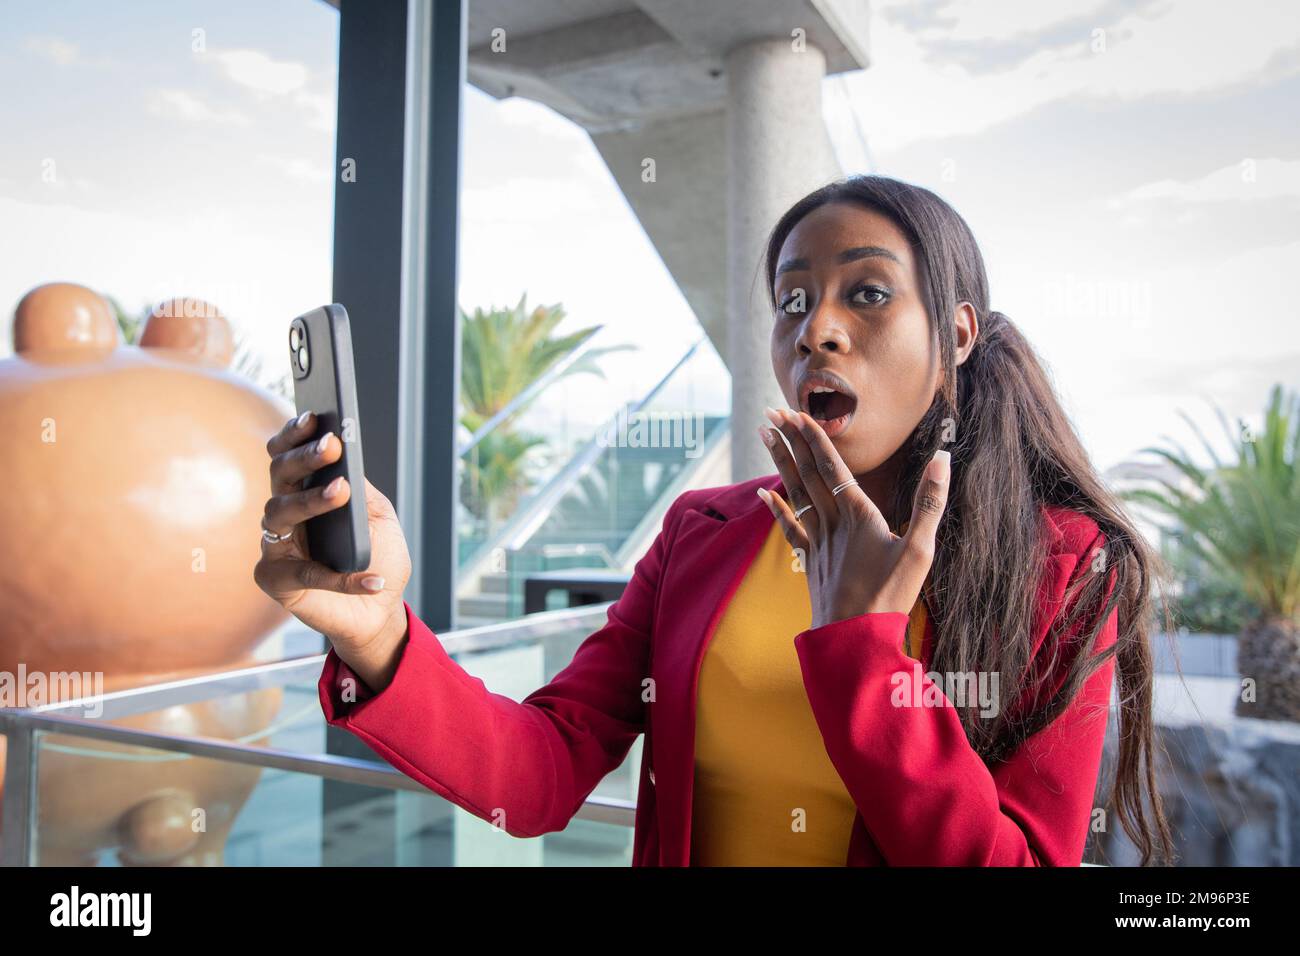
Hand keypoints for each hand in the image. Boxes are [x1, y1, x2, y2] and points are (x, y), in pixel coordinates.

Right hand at [253, 412, 412, 688]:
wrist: (378, 612)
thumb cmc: (377, 557)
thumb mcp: (379, 516)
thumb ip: (363, 489)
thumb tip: (347, 461)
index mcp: (305, 492)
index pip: (288, 455)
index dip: (294, 434)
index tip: (315, 416)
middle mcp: (284, 514)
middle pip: (279, 475)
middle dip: (303, 457)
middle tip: (331, 445)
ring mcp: (275, 546)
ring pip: (279, 513)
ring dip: (312, 500)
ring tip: (343, 492)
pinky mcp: (276, 581)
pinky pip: (305, 574)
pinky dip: (342, 578)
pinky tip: (372, 578)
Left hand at [757, 407, 950, 629]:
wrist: (855, 638)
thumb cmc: (891, 596)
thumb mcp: (920, 550)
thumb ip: (930, 502)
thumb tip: (943, 458)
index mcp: (859, 515)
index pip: (832, 467)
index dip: (814, 439)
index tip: (797, 412)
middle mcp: (832, 523)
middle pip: (807, 473)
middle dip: (790, 440)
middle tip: (771, 412)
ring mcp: (817, 542)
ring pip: (794, 493)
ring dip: (780, 462)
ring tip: (764, 435)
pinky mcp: (811, 561)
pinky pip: (789, 528)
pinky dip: (776, 508)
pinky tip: (764, 493)